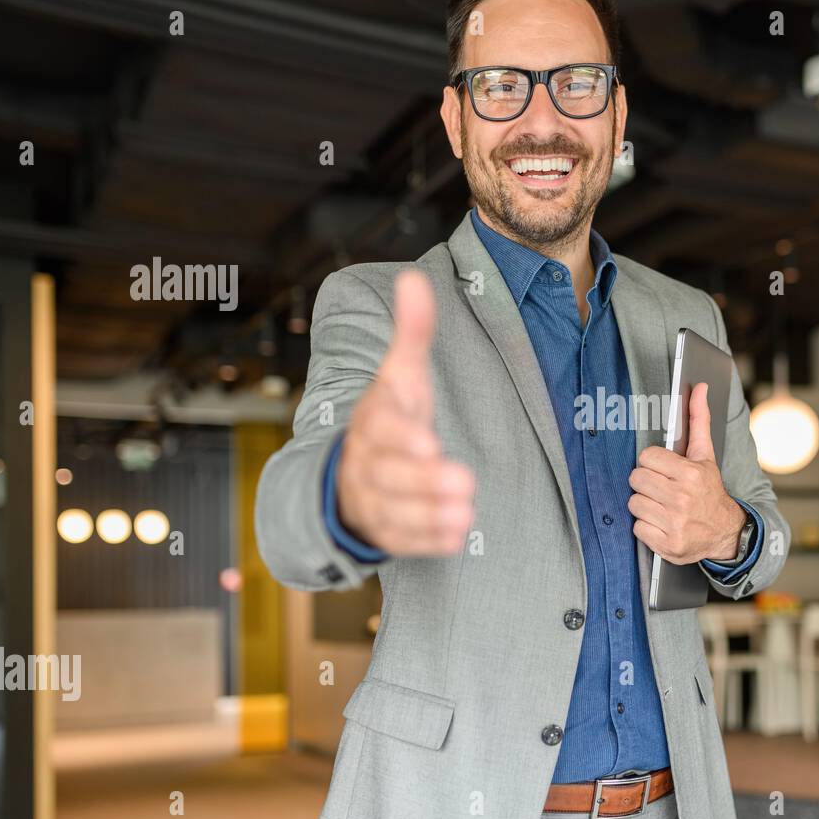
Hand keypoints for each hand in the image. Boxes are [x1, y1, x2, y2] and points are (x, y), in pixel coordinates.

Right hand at [335, 270, 475, 555]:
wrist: (353, 472)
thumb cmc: (391, 416)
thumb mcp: (402, 374)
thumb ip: (413, 332)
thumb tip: (415, 277)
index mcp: (373, 419)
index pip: (380, 427)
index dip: (402, 436)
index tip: (430, 441)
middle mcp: (367, 461)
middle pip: (388, 473)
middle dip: (424, 480)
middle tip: (465, 482)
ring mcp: (373, 498)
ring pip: (394, 510)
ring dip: (428, 514)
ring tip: (465, 511)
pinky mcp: (385, 530)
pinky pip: (400, 540)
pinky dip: (425, 541)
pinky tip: (455, 537)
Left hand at [628, 382, 745, 564]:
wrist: (726, 532)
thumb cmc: (710, 490)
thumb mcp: (706, 455)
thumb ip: (698, 420)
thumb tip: (698, 387)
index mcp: (690, 474)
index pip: (646, 458)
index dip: (652, 463)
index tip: (664, 470)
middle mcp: (682, 499)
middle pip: (636, 479)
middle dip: (647, 483)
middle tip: (662, 488)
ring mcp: (674, 524)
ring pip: (634, 503)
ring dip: (645, 504)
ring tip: (662, 506)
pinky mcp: (667, 545)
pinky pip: (637, 527)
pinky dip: (646, 527)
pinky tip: (662, 523)